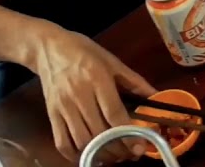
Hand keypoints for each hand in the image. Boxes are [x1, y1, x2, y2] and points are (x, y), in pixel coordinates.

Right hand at [33, 27, 155, 162]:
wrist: (48, 49)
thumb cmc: (85, 52)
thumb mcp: (113, 61)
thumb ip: (135, 81)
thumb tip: (156, 96)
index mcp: (98, 79)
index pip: (114, 114)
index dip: (129, 133)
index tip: (141, 146)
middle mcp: (79, 96)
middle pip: (99, 132)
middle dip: (118, 148)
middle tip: (131, 154)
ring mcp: (63, 107)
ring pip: (82, 141)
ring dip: (100, 154)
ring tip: (115, 156)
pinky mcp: (51, 115)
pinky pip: (62, 142)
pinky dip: (75, 155)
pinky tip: (90, 156)